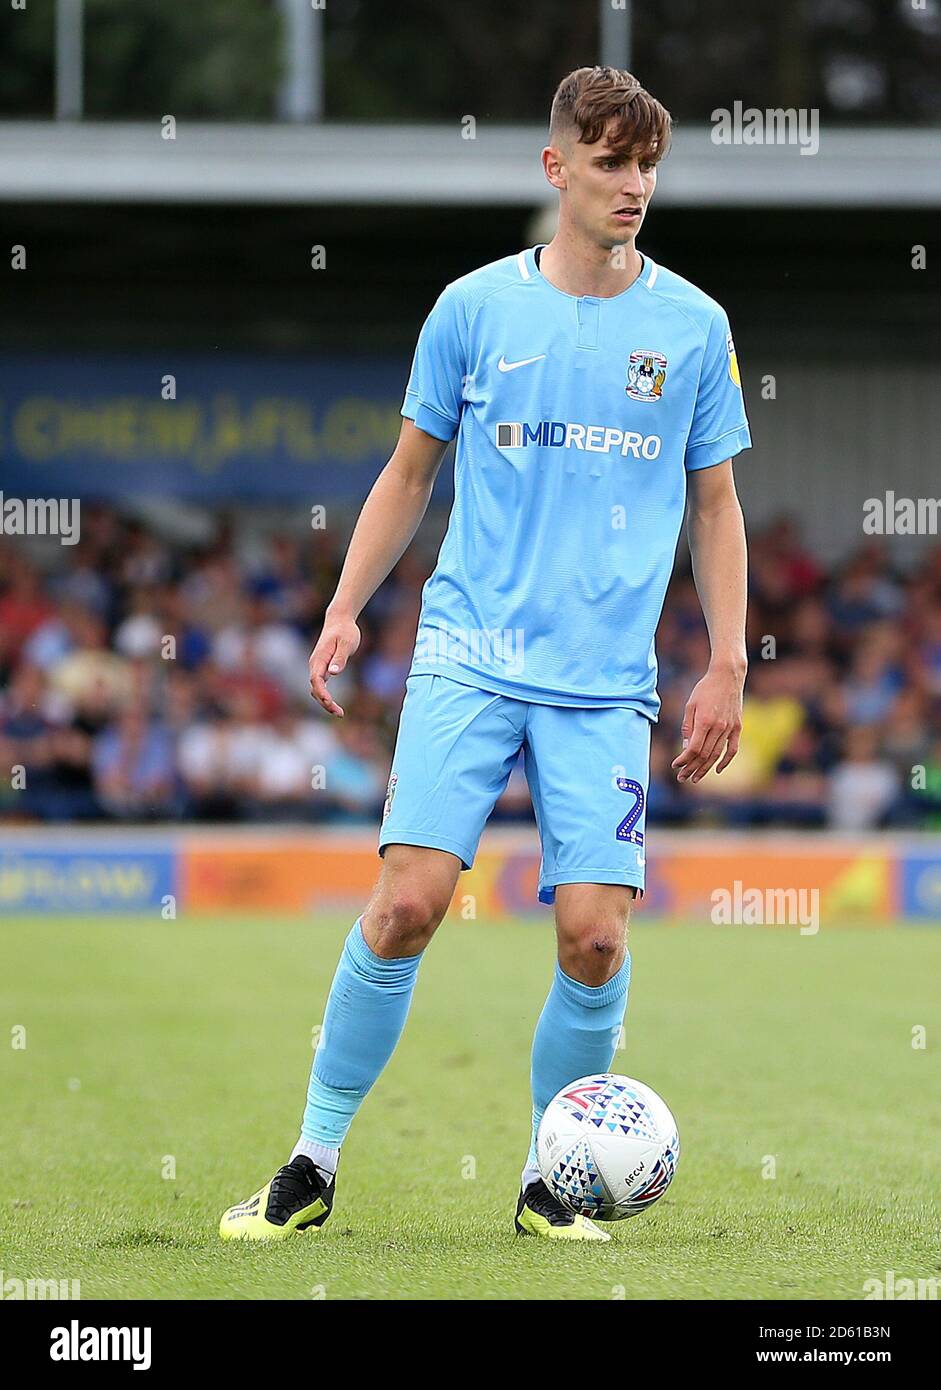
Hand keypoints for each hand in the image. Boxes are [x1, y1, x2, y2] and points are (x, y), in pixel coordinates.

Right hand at [308, 611, 360, 716]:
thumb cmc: (345, 631)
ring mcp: (317, 667)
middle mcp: (315, 664)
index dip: (321, 692)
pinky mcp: (322, 668)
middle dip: (325, 702)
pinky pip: (320, 686)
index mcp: (319, 658)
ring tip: (339, 713)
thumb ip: (340, 658)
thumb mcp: (346, 643)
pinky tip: (334, 704)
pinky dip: (325, 696)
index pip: (316, 679)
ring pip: (316, 689)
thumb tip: (333, 673)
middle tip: (340, 713)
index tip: (330, 702)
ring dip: (325, 702)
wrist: (339, 621)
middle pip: (315, 688)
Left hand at [672, 664, 743, 782]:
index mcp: (705, 721)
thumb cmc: (705, 688)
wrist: (728, 676)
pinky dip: (726, 761)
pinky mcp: (737, 727)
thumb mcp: (690, 705)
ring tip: (695, 778)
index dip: (683, 760)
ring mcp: (730, 728)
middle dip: (692, 768)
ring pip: (717, 754)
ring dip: (705, 768)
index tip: (675, 765)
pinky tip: (717, 769)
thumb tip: (685, 747)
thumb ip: (687, 727)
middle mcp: (718, 727)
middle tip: (682, 778)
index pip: (693, 748)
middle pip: (704, 755)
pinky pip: (732, 749)